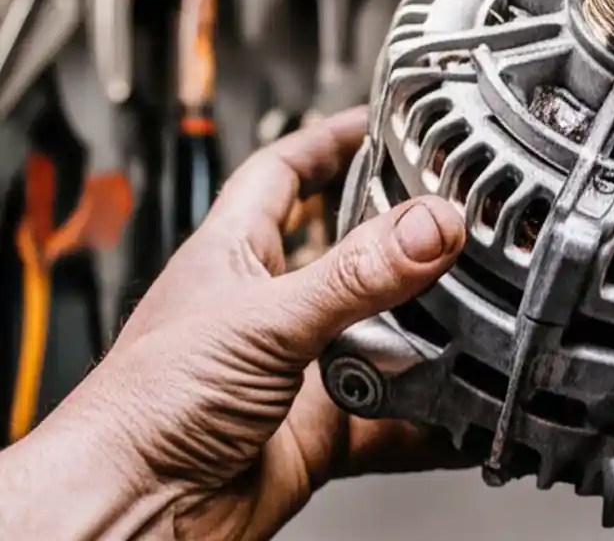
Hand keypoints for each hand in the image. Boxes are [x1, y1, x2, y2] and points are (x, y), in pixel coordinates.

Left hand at [0, 108, 468, 538]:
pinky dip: (428, 418)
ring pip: (380, 337)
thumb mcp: (264, 320)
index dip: (329, 142)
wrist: (136, 510)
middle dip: (400, 242)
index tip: (381, 122)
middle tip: (453, 221)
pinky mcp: (319, 428)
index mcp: (234, 255)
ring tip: (467, 317)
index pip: (284, 173)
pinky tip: (456, 411)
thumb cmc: (147, 409)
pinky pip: (392, 417)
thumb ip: (356, 274)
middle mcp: (269, 307)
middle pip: (348, 255)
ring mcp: (297, 369)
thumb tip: (429, 226)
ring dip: (422, 336)